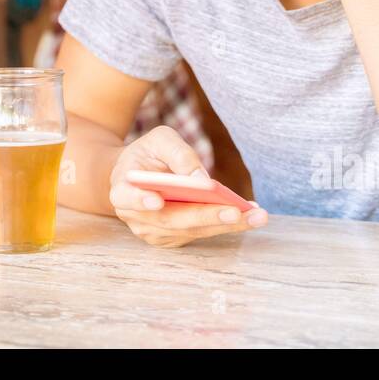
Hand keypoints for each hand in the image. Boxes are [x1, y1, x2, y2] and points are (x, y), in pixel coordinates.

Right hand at [108, 127, 266, 247]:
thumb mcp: (160, 140)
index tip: (156, 200)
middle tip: (236, 212)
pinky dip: (225, 225)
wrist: (138, 174)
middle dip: (206, 216)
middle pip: (172, 220)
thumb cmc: (148, 154)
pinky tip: (249, 216)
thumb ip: (178, 154)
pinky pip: (200, 233)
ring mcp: (154, 232)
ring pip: (191, 231)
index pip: (127, 198)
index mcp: (122, 190)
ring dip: (225, 225)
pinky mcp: (172, 239)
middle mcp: (136, 218)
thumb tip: (202, 180)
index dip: (141, 201)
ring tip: (256, 215)